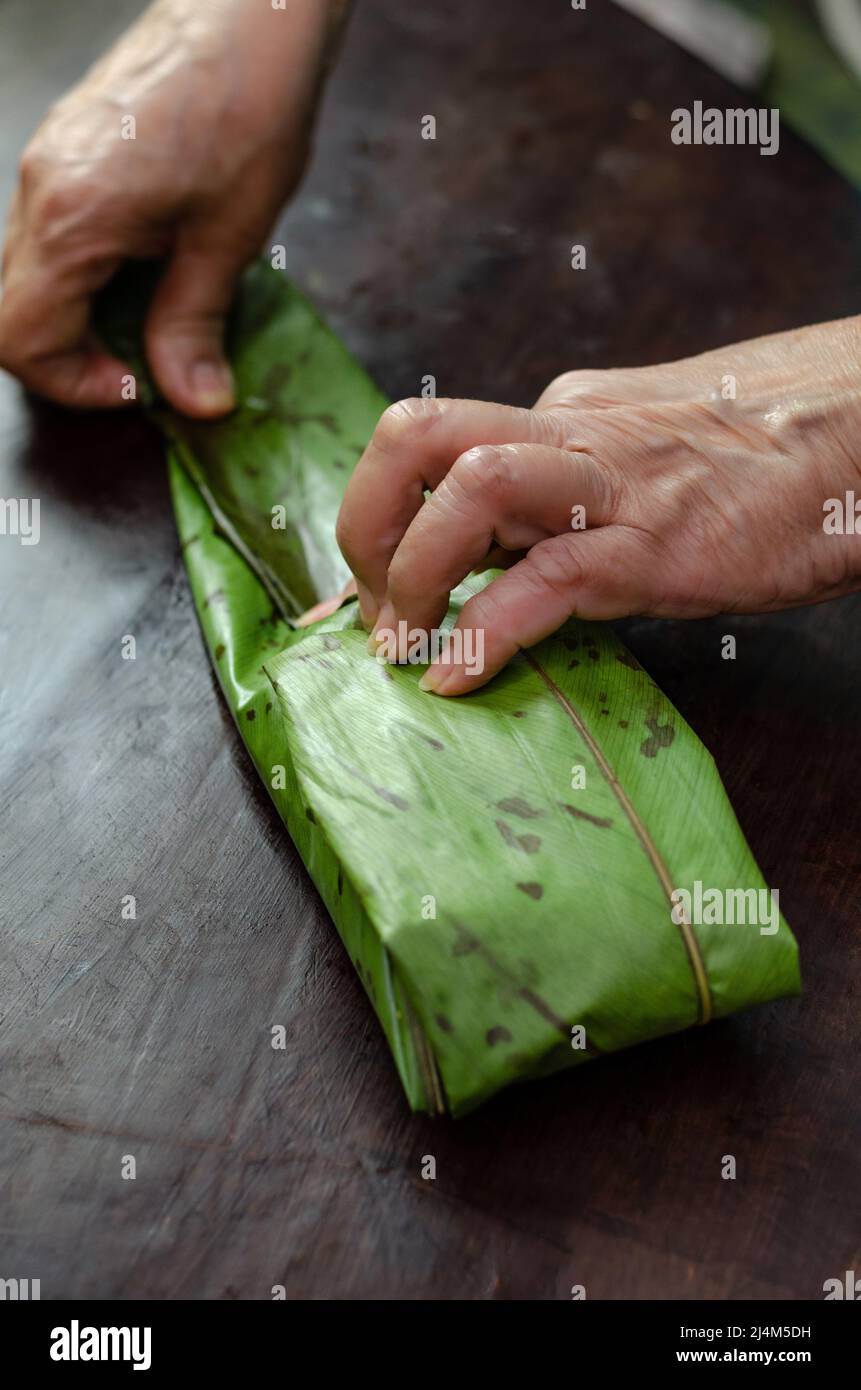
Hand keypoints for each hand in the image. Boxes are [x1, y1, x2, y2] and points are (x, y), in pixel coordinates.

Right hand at [0, 0, 343, 413]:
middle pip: (10, 313)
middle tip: (142, 366)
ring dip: (82, 317)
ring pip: (29, 277)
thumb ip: (194, 324)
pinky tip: (149, 270)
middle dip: (71, 358)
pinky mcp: (67, 154)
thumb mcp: (229, 237)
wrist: (250, 14)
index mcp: (71, 216)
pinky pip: (52, 237)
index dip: (71, 382)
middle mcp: (40, 190)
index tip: (135, 386)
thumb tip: (192, 399)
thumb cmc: (247, 104)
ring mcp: (46, 166)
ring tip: (154, 319)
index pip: (18, 337)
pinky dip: (88, 276)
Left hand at [336, 318, 860, 694]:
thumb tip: (509, 560)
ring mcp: (612, 484)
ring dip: (409, 576)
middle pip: (414, 436)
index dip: (376, 519)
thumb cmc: (766, 464)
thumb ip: (574, 498)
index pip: (429, 447)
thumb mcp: (645, 464)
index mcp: (561, 419)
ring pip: (465, 490)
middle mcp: (569, 435)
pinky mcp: (655, 544)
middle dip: (361, 528)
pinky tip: (457, 677)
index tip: (366, 592)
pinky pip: (544, 580)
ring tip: (407, 646)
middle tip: (371, 613)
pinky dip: (481, 633)